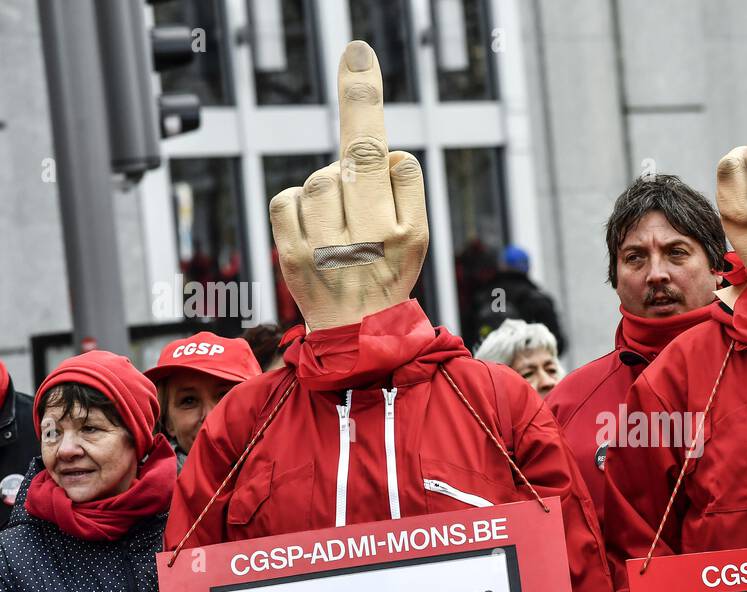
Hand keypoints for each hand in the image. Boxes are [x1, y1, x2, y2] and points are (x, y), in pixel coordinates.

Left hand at [268, 41, 429, 331]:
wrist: (356, 339)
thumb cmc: (387, 279)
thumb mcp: (416, 240)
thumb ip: (404, 192)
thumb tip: (383, 150)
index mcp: (407, 233)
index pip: (399, 163)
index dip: (389, 151)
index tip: (364, 59)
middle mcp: (372, 240)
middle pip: (358, 156)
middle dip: (359, 97)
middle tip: (358, 53)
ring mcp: (330, 249)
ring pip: (322, 178)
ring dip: (327, 188)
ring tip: (339, 225)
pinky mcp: (293, 256)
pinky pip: (288, 199)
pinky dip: (296, 205)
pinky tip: (313, 228)